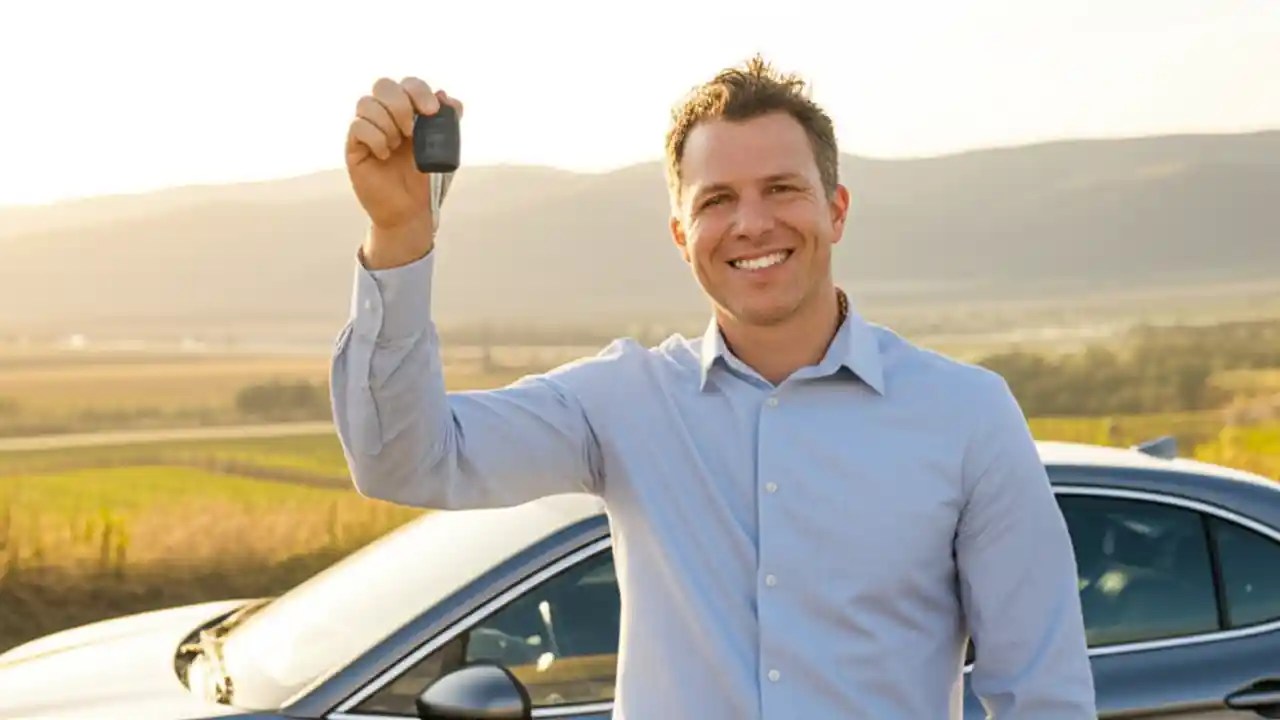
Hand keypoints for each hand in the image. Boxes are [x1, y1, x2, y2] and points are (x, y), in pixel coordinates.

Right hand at [345, 77, 463, 265]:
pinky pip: (358, 126)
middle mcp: (386, 115)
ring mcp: (368, 128)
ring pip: (366, 103)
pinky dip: (375, 138)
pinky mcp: (354, 145)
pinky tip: (384, 155)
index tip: (431, 111)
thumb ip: (448, 121)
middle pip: (383, 85)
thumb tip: (445, 96)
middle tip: (412, 129)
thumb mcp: (445, 148)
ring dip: (387, 124)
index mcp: (408, 111)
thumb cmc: (426, 178)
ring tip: (397, 146)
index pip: (408, 84)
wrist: (410, 210)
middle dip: (400, 104)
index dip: (418, 91)